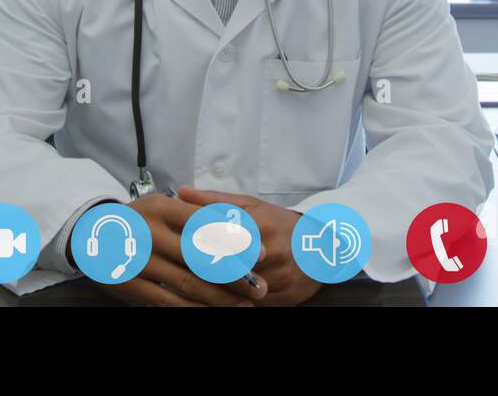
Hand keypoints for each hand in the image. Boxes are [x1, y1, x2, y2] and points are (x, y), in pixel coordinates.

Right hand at [76, 194, 268, 306]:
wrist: (93, 235)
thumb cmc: (141, 218)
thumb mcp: (164, 205)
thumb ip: (197, 213)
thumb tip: (239, 227)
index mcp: (162, 208)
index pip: (205, 224)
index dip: (234, 239)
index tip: (261, 254)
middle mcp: (150, 232)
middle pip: (200, 256)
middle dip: (234, 274)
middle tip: (259, 287)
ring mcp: (139, 261)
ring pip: (187, 283)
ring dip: (220, 297)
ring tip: (244, 304)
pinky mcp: (131, 285)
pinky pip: (168, 301)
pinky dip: (193, 308)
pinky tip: (213, 311)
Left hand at [176, 186, 321, 305]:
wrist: (323, 248)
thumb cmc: (280, 224)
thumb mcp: (251, 205)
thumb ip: (215, 201)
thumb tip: (181, 192)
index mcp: (259, 224)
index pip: (219, 236)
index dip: (195, 244)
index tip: (174, 246)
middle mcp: (271, 251)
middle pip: (225, 266)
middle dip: (200, 270)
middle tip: (175, 269)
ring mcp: (278, 278)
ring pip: (235, 289)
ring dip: (212, 290)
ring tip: (187, 286)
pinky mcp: (282, 299)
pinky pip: (248, 305)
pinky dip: (228, 303)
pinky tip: (211, 299)